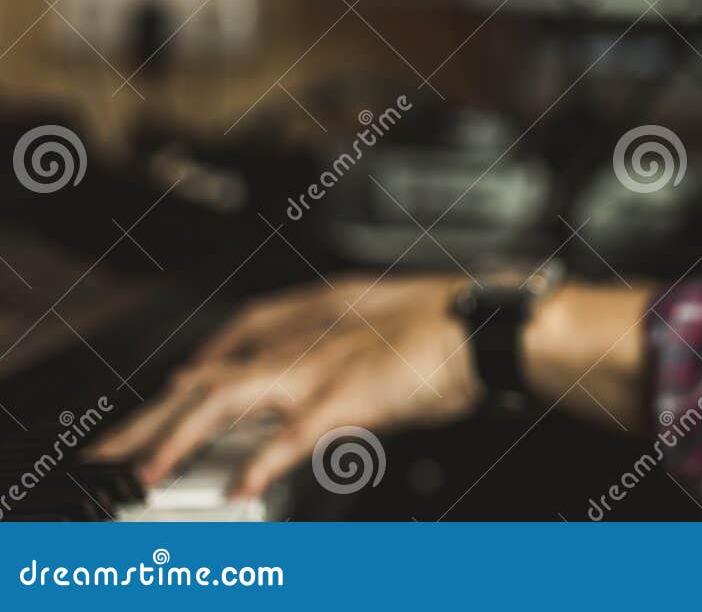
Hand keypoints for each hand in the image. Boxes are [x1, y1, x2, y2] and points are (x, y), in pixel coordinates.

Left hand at [90, 274, 481, 498]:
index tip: (161, 398)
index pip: (231, 342)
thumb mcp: (385, 326)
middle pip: (207, 373)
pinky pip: (293, 432)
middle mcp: (305, 338)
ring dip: (179, 435)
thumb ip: (344, 348)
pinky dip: (262, 460)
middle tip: (109, 453)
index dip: (189, 371)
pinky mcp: (347, 396)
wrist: (489, 325)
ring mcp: (321, 366)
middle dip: (151, 414)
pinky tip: (242, 487)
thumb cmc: (450, 328)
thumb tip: (319, 381)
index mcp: (317, 316)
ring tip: (146, 471)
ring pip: (227, 396)